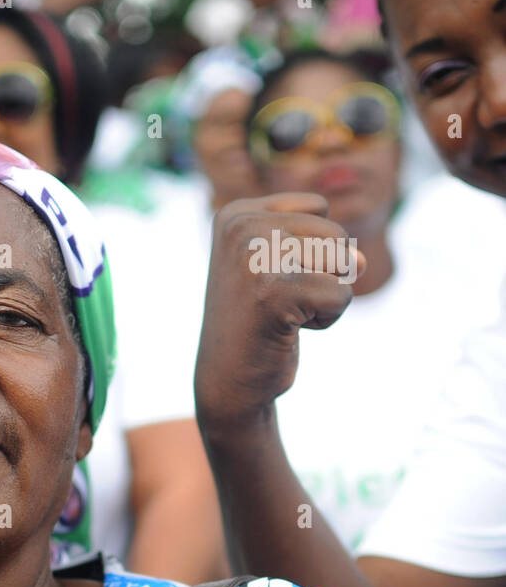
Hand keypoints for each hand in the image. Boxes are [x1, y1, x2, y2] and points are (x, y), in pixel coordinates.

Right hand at [195, 193, 364, 437]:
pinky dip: (326, 320)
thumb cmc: (258, 321)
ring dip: (325, 296)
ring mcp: (253, 256)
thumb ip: (326, 244)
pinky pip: (342, 295)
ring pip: (343, 261)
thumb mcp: (282, 264)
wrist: (227, 379)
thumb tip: (359, 260)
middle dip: (322, 274)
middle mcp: (239, 227)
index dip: (311, 249)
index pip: (319, 208)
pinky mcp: (274, 290)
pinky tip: (285, 330)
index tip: (269, 278)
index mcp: (235, 214)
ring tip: (282, 313)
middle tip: (276, 300)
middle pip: (335, 234)